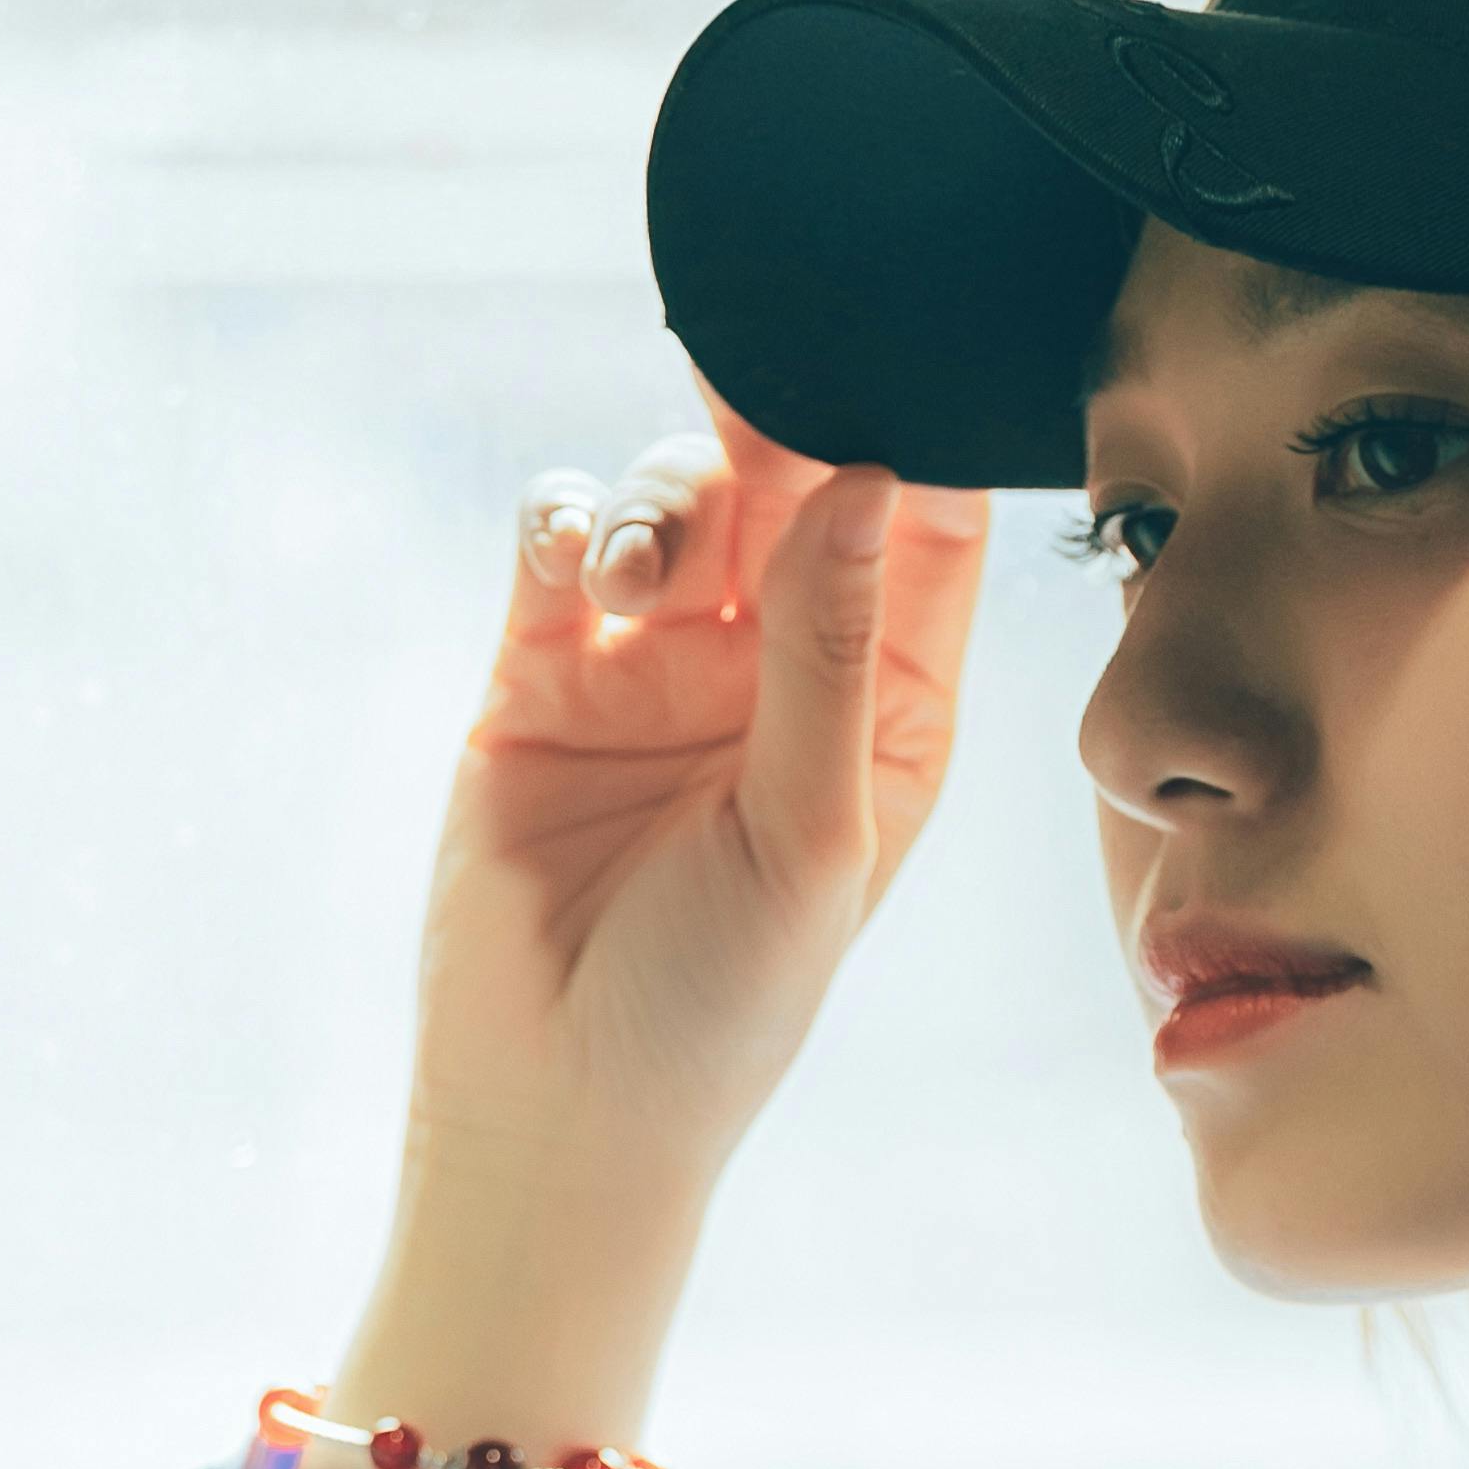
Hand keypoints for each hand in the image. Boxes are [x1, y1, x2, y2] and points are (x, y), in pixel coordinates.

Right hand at [340, 418, 989, 1454]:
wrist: (555, 1106)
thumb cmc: (719, 1008)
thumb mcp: (809, 833)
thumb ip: (831, 653)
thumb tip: (868, 480)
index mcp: (887, 709)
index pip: (924, 537)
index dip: (914, 442)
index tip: (891, 362)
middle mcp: (778, 670)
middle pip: (793, 486)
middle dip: (774, 422)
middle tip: (748, 377)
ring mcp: (656, 665)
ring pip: (677, 499)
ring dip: (662, 502)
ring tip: (636, 586)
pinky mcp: (544, 670)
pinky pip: (560, 541)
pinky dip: (566, 522)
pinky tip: (572, 565)